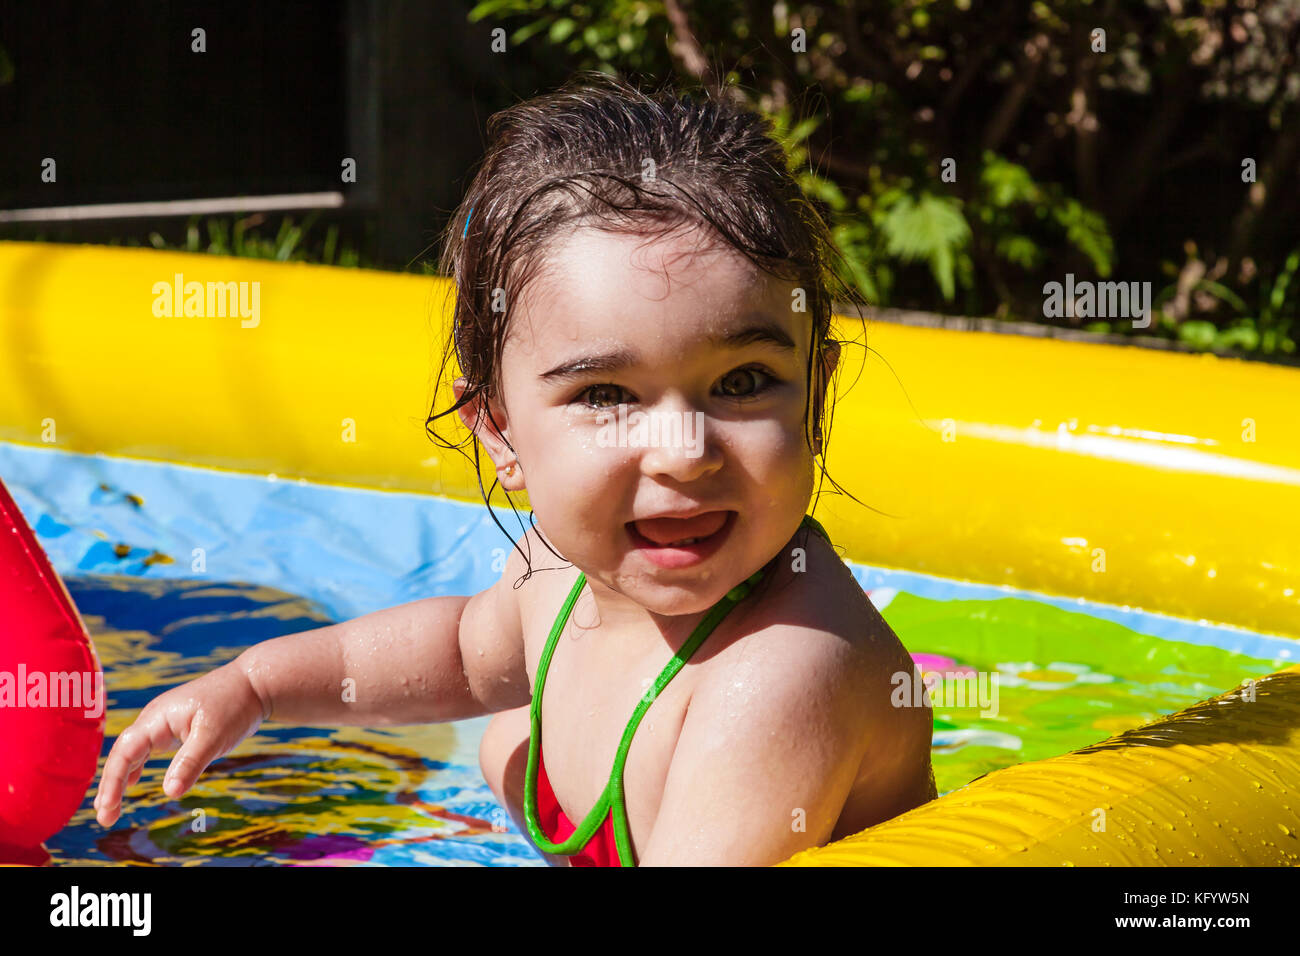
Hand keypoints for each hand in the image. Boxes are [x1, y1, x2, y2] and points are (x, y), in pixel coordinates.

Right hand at [93, 660, 266, 826]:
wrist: (254, 682)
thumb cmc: (235, 705)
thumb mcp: (214, 736)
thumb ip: (191, 763)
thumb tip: (169, 792)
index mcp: (158, 717)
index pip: (125, 752)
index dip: (113, 781)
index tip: (106, 808)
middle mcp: (155, 718)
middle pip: (123, 753)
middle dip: (111, 785)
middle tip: (105, 818)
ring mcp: (164, 721)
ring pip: (134, 752)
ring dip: (121, 778)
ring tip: (111, 808)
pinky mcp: (176, 726)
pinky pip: (149, 748)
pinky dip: (138, 766)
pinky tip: (134, 781)